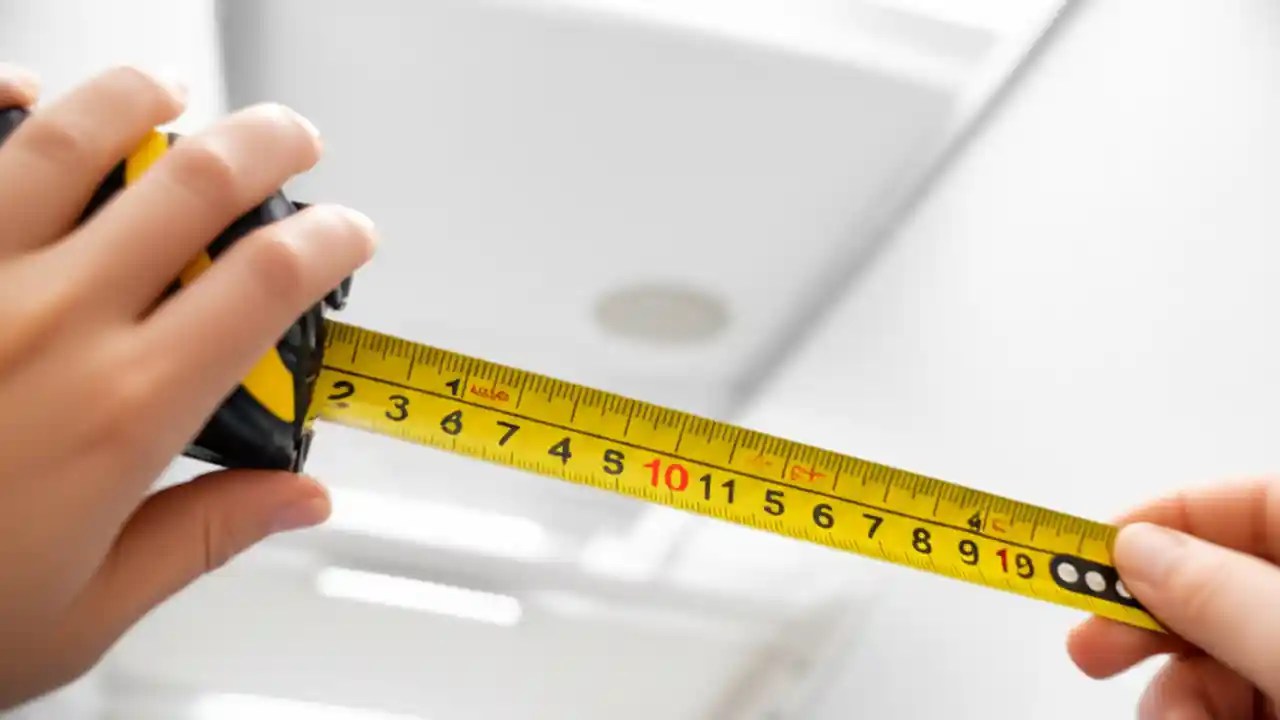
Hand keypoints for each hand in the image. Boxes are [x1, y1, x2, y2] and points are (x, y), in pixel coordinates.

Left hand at [0, 64, 375, 706]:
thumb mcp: (88, 607)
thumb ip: (205, 535)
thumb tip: (298, 498)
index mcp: (120, 411)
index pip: (268, 283)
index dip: (331, 240)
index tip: (347, 235)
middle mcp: (48, 324)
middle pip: (196, 183)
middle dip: (270, 141)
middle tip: (294, 139)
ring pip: (74, 136)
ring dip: (143, 98)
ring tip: (170, 94)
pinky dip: (2, 105)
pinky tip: (30, 99)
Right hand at [1068, 478, 1279, 718]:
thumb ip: (1220, 594)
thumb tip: (1138, 548)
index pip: (1253, 502)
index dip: (1172, 515)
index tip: (1100, 548)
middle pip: (1218, 581)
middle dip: (1148, 613)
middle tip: (1094, 643)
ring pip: (1213, 649)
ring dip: (1172, 684)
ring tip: (1170, 717)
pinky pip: (1228, 697)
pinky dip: (1195, 711)